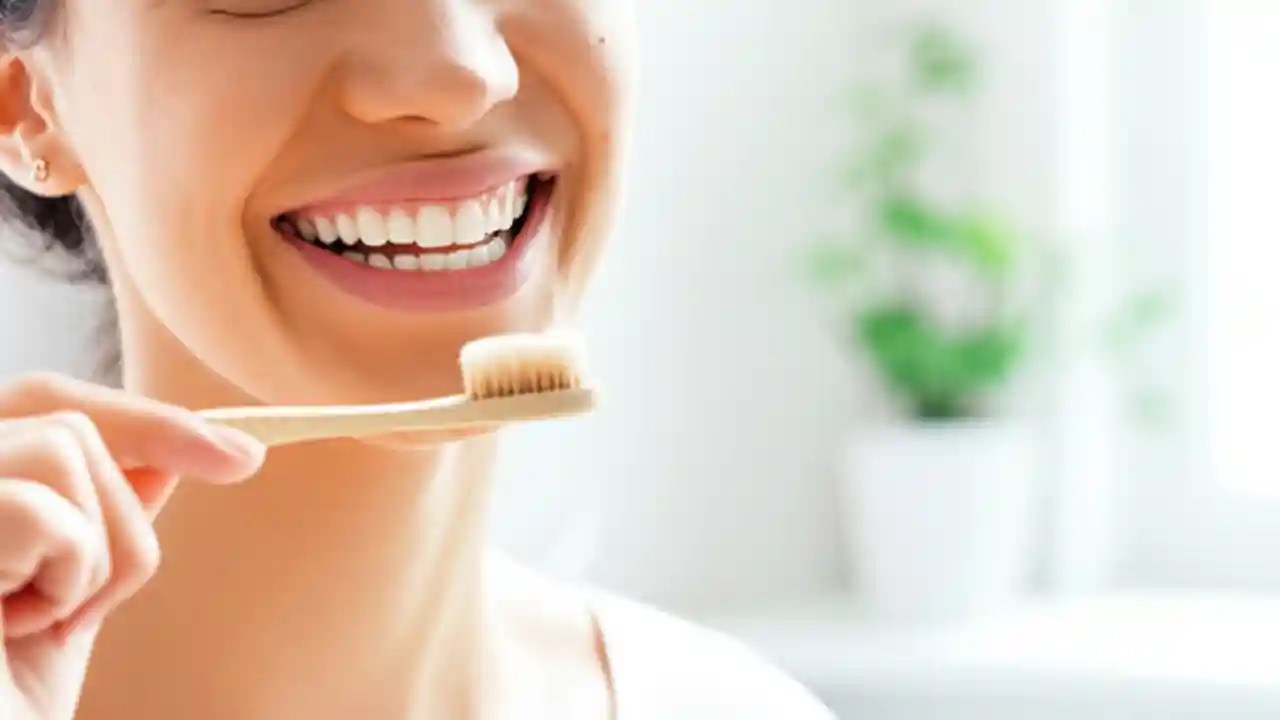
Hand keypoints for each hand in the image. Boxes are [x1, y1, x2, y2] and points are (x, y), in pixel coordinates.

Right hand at [0, 373, 263, 719]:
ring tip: (30, 622)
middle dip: (118, 513)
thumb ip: (98, 519)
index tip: (243, 455)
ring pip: (63, 449)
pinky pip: (41, 511)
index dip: (141, 418)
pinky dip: (63, 579)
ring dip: (89, 556)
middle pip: (63, 420)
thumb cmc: (6, 700)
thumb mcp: (66, 597)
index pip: (40, 398)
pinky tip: (11, 631)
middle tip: (98, 605)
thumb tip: (170, 454)